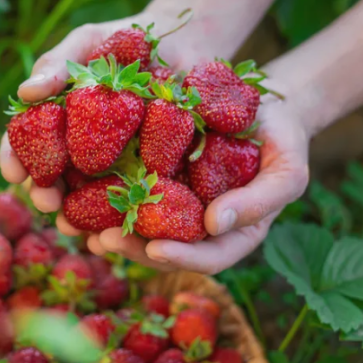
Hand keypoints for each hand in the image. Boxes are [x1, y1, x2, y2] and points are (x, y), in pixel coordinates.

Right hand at [0, 9, 223, 214]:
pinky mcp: (151, 173)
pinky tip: (121, 227)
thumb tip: (23, 93)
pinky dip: (126, 216)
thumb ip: (55, 65)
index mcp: (58, 121)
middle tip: (45, 203)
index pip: (26, 144)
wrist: (184, 45)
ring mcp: (115, 165)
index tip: (12, 173)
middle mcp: (80, 149)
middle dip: (45, 194)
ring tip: (74, 227)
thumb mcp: (86, 43)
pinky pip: (136, 199)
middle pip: (54, 179)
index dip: (15, 159)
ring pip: (89, 199)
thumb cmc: (125, 40)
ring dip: (78, 217)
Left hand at [86, 94, 310, 272]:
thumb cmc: (283, 138)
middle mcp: (196, 224)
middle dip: (131, 248)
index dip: (181, 258)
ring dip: (104, 227)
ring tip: (76, 222)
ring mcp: (173, 200)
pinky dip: (98, 193)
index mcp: (229, 233)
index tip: (154, 249)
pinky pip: (125, 189)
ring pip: (136, 224)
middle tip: (102, 239)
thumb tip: (213, 225)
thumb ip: (259, 201)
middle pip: (162, 247)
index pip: (206, 258)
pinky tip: (74, 186)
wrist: (264, 104)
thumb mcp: (288, 169)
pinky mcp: (152, 174)